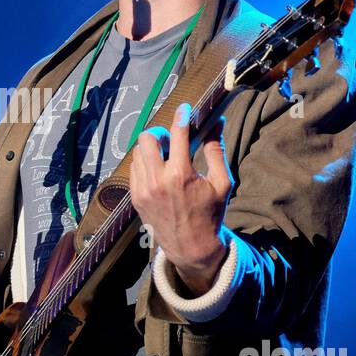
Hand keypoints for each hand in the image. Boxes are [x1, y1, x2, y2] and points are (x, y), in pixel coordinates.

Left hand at [130, 102, 230, 295]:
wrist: (191, 247)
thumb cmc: (210, 214)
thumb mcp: (222, 183)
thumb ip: (216, 151)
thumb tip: (217, 123)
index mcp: (181, 175)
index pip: (178, 134)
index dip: (182, 116)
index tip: (184, 108)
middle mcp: (158, 180)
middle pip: (147, 138)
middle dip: (159, 133)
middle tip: (171, 138)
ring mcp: (143, 190)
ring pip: (138, 153)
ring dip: (151, 149)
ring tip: (166, 156)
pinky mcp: (136, 198)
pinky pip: (134, 169)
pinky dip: (144, 163)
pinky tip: (158, 170)